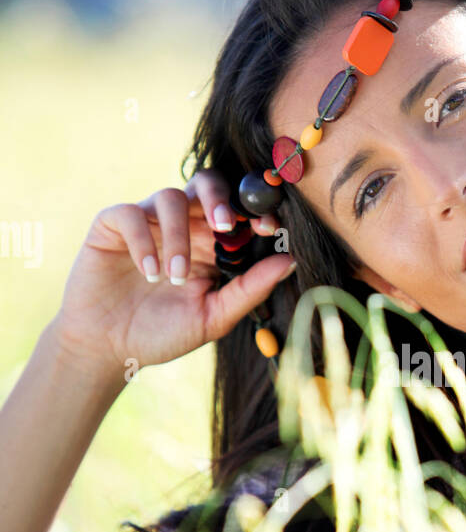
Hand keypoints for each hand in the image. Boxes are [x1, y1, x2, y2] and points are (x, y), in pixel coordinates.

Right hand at [52, 171, 296, 382]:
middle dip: (220, 198)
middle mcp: (182, 225)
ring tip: (175, 277)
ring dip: (178, 236)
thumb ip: (250, 289)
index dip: (254, 210)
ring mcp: (147, 222)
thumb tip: (290, 261)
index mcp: (211, 243)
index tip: (268, 227)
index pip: (237, 210)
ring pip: (171, 197)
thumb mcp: (213, 316)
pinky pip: (131, 213)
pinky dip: (143, 241)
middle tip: (225, 225)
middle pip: (206, 183)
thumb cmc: (163, 334)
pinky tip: (148, 272)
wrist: (109, 349)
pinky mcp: (112, 225)